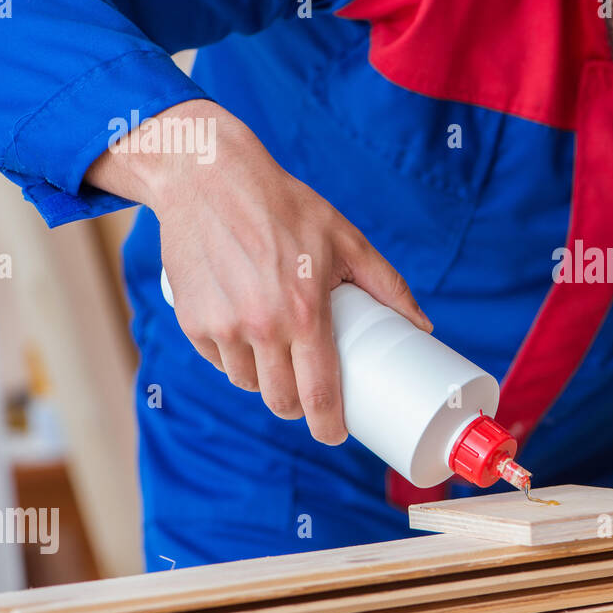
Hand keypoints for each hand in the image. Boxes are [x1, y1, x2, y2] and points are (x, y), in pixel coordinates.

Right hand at [85, 100, 432, 445]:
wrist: (208, 178)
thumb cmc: (285, 206)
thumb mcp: (346, 239)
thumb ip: (387, 285)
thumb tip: (421, 325)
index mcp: (304, 313)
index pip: (318, 393)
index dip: (329, 425)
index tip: (336, 434)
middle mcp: (260, 327)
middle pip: (280, 401)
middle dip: (299, 408)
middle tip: (312, 398)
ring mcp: (220, 326)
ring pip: (247, 383)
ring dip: (265, 382)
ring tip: (281, 359)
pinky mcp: (191, 320)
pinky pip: (217, 360)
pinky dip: (233, 358)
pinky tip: (246, 338)